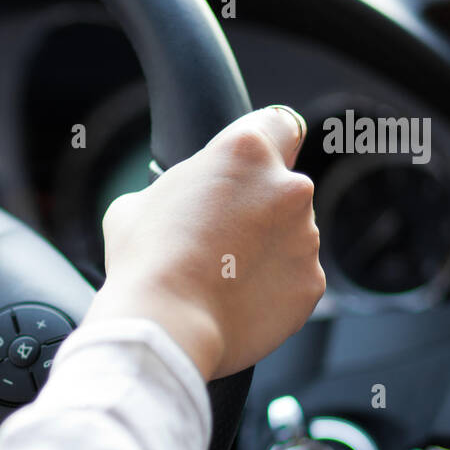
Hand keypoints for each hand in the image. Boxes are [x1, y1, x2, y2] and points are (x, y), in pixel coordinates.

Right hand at [85, 105, 324, 380]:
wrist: (166, 323)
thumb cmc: (147, 260)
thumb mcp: (137, 203)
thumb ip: (176, 189)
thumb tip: (181, 202)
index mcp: (244, 152)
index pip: (278, 126)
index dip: (266, 145)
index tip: (253, 167)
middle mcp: (286, 186)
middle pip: (281, 187)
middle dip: (257, 208)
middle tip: (217, 236)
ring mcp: (305, 237)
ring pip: (290, 234)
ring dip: (265, 248)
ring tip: (222, 275)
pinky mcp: (311, 282)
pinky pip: (294, 277)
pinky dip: (272, 286)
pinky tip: (236, 299)